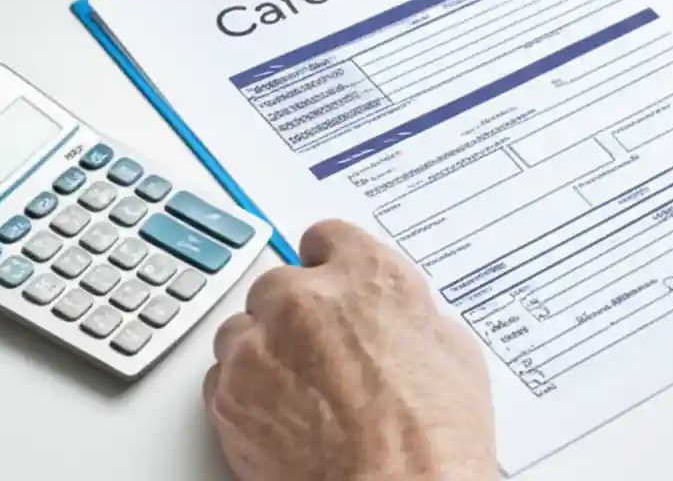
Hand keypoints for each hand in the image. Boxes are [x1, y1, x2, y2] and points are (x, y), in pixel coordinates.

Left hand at [204, 220, 496, 480]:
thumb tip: (395, 318)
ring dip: (263, 351)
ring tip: (301, 393)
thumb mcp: (451, 349)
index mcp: (368, 275)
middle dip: (294, 314)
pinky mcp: (228, 394)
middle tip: (320, 353)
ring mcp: (260, 345)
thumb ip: (408, 315)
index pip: (327, 238)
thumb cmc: (433, 435)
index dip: (329, 263)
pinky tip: (282, 418)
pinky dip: (243, 394)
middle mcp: (307, 298)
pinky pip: (221, 379)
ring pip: (241, 329)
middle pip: (278, 284)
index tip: (326, 278)